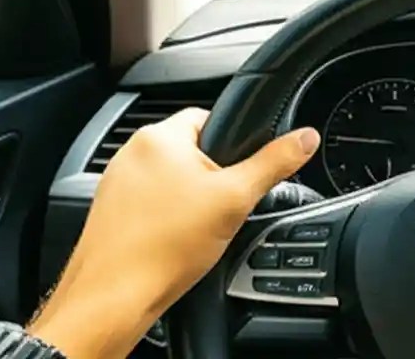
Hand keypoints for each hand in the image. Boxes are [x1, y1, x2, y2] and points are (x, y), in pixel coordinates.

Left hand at [29, 109, 319, 358]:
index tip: (240, 173)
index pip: (210, 117)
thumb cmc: (164, 248)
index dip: (234, 144)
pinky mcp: (109, 210)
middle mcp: (131, 152)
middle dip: (211, 178)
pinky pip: (149, 202)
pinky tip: (174, 241)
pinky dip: (165, 217)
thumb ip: (274, 163)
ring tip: (195, 229)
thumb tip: (304, 138)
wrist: (115, 297)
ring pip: (170, 179)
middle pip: (191, 151)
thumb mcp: (236, 200)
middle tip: (221, 207)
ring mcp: (115, 182)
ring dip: (187, 198)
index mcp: (160, 136)